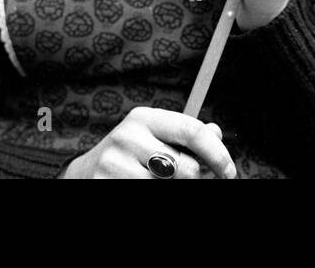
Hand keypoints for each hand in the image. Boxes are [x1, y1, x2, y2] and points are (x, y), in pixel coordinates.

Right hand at [59, 107, 236, 178]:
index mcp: (144, 118)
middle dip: (195, 179)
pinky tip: (144, 186)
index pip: (193, 131)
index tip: (229, 173)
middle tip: (188, 179)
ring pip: (170, 188)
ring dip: (173, 189)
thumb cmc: (130, 154)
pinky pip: (150, 196)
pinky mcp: (107, 186)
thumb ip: (186, 135)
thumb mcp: (155, 135)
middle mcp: (128, 137)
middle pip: (186, 169)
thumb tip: (216, 132)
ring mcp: (115, 165)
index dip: (218, 154)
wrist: (84, 174)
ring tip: (159, 181)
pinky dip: (155, 195)